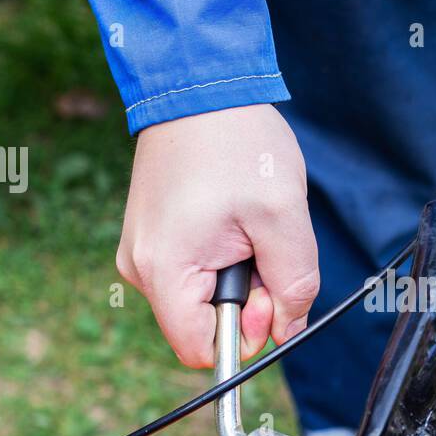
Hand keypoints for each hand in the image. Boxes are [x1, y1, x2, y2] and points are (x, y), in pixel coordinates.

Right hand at [116, 104, 318, 367]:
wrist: (197, 86)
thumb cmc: (238, 143)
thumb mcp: (283, 216)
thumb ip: (294, 284)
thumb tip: (287, 330)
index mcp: (166, 271)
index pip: (202, 350)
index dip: (246, 334)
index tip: (268, 289)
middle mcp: (141, 268)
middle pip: (203, 323)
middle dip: (246, 297)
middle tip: (262, 243)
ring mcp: (142, 251)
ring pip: (202, 296)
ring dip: (236, 272)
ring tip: (245, 220)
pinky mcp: (151, 235)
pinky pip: (192, 270)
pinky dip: (220, 254)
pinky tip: (231, 215)